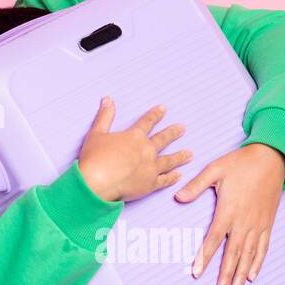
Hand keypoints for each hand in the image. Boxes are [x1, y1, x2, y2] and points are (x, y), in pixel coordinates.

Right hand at [76, 96, 190, 202]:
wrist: (97, 183)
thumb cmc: (95, 159)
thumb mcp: (97, 133)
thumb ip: (105, 116)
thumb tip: (108, 99)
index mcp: (134, 137)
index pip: (148, 122)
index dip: (156, 114)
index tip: (164, 108)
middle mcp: (146, 151)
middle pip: (163, 139)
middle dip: (173, 132)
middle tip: (183, 128)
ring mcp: (151, 168)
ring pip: (169, 160)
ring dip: (180, 156)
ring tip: (190, 153)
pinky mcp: (150, 185)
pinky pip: (165, 180)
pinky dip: (173, 177)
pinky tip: (179, 175)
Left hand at [174, 142, 284, 284]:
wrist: (272, 158)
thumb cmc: (241, 163)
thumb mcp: (215, 169)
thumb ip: (196, 185)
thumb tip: (178, 197)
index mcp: (228, 209)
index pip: (214, 239)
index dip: (205, 257)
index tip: (197, 273)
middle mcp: (244, 221)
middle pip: (233, 253)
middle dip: (226, 275)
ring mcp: (258, 224)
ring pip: (249, 254)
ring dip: (242, 274)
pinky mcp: (268, 223)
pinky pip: (264, 247)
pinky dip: (258, 262)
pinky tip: (253, 276)